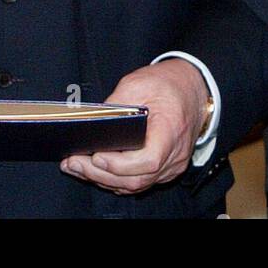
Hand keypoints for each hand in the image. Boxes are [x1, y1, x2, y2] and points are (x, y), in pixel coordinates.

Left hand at [60, 60, 209, 194]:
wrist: (194, 88)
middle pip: (137, 179)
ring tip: (75, 167)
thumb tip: (91, 125)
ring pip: (135, 185)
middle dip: (100, 174)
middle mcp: (175, 155)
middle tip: (73, 163)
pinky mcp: (164, 169)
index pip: (148, 160)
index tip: (96, 156)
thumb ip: (115, 105)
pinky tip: (94, 170)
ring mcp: (171, 166)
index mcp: (172, 131)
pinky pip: (138, 181)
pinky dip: (115, 179)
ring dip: (103, 179)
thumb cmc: (168, 84)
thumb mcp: (139, 83)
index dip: (120, 164)